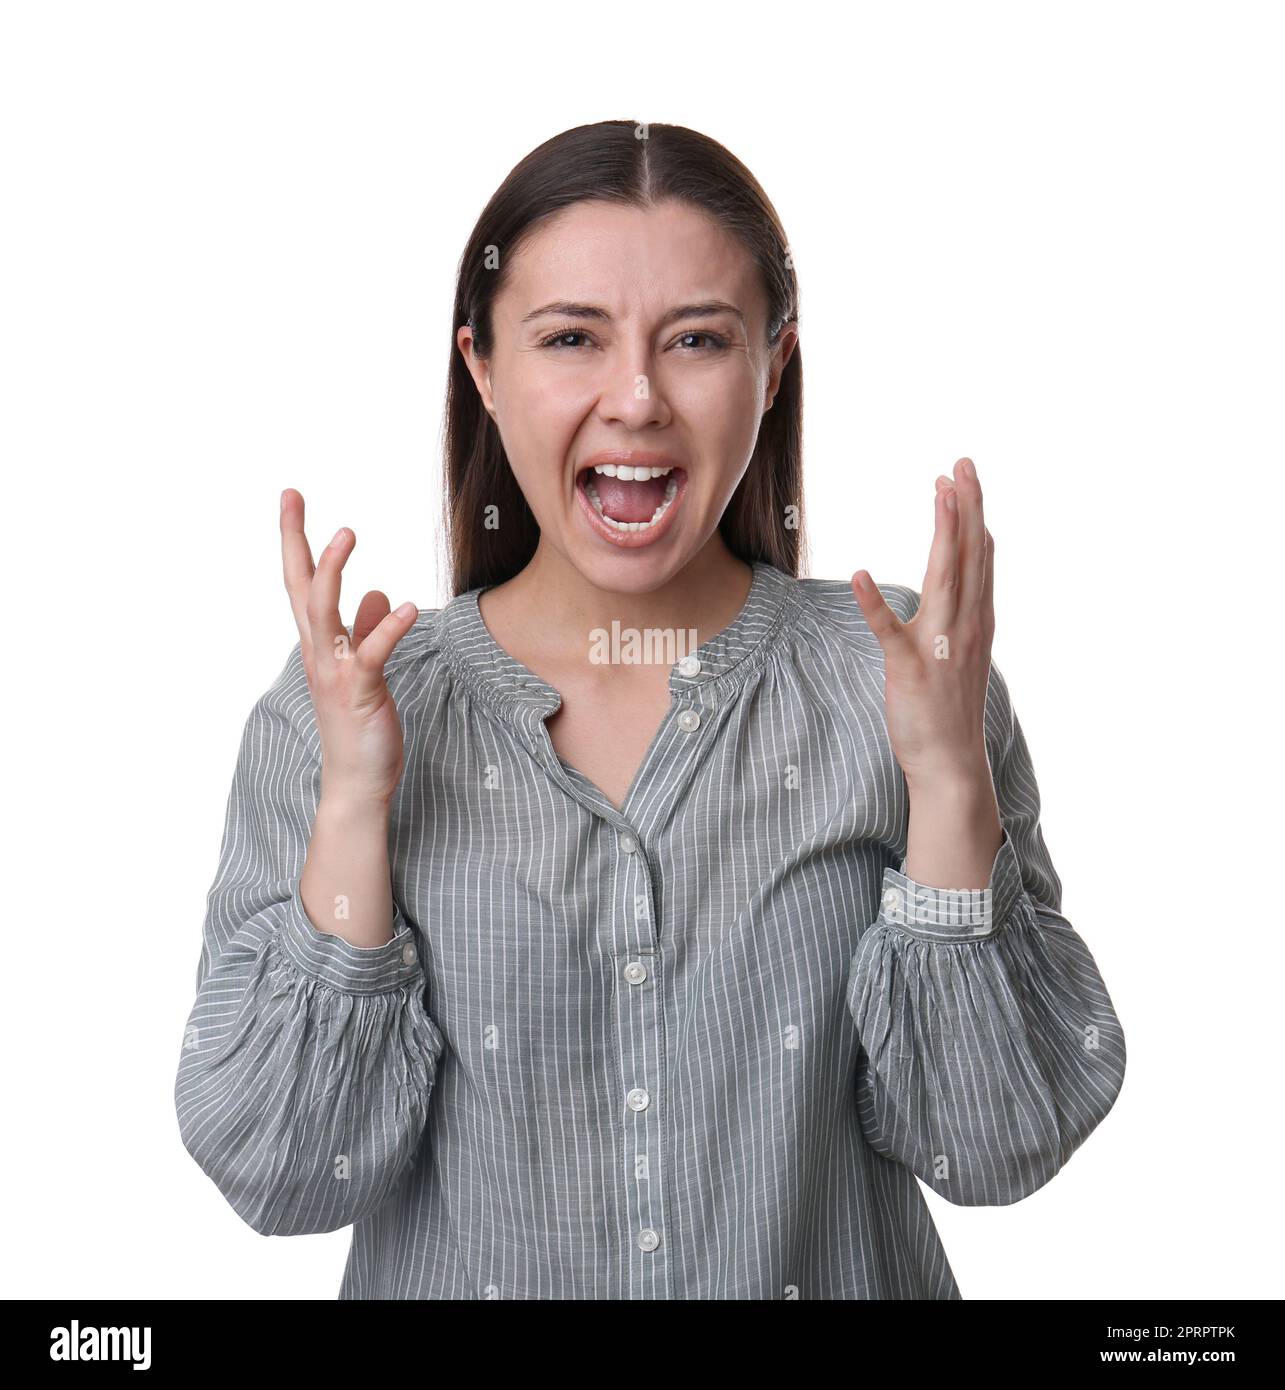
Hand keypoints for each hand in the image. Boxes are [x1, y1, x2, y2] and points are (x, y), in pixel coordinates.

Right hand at [280, 488, 418, 806]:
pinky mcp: (360, 692)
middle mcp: (318, 653)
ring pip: (324, 612)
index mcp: (319, 645)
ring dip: (333, 570)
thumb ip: (365, 631)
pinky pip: (371, 653)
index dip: (296, 541)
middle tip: (291, 496)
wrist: (356, 782)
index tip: (291, 499)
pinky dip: (387, 628)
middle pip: (300, 586)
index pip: (302, 583)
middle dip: (294, 540)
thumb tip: (375, 594)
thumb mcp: (363, 671)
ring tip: (347, 532)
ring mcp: (334, 672)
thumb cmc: (359, 728)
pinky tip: (409, 608)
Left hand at [850, 457, 994, 790]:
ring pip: (945, 581)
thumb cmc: (949, 706)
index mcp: (976, 621)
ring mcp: (940, 647)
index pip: (979, 556)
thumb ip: (964, 611)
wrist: (951, 764)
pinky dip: (875, 604)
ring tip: (940, 495)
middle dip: (966, 508)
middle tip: (961, 464)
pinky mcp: (910, 670)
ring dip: (943, 536)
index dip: (972, 514)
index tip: (963, 475)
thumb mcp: (963, 650)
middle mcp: (966, 627)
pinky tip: (860, 575)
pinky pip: (890, 632)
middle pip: (969, 557)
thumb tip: (963, 574)